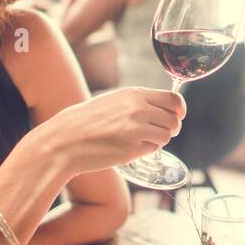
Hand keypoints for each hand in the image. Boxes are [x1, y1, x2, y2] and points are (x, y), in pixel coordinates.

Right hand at [41, 87, 185, 176]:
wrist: (65, 140)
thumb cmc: (87, 121)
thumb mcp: (114, 101)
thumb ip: (138, 103)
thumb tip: (164, 110)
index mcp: (134, 94)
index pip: (174, 99)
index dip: (179, 110)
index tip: (177, 116)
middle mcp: (138, 108)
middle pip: (174, 120)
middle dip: (170, 128)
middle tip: (157, 133)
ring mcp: (136, 128)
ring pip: (167, 136)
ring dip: (158, 140)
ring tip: (139, 140)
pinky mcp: (132, 148)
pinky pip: (154, 149)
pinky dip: (147, 150)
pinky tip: (129, 148)